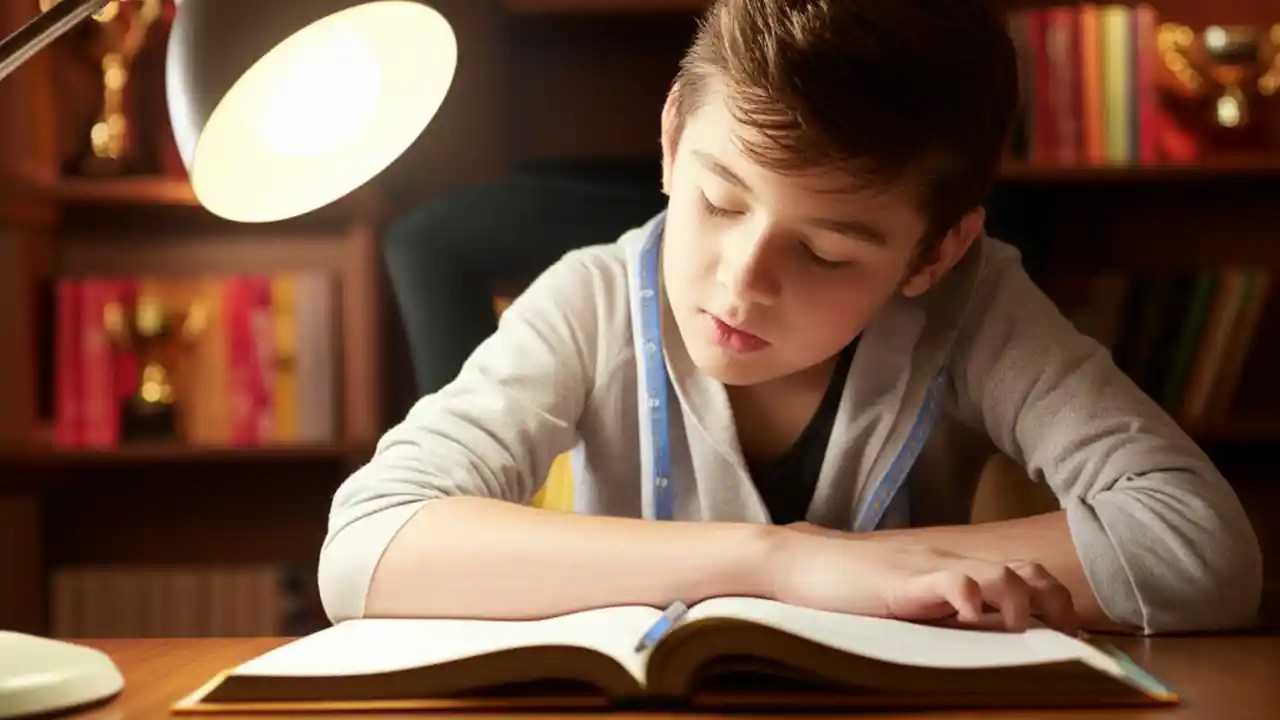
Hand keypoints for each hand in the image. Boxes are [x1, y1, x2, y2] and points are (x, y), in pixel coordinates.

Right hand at [765, 526, 1078, 634]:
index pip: (1026, 575)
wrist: (801, 564)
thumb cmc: (851, 590)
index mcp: (957, 570)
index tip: (1074, 640)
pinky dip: (973, 598)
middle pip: (1030, 573)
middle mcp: (953, 563)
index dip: (1058, 605)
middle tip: (1066, 642)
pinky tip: (972, 618)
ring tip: (1021, 633)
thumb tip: (984, 637)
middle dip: (1059, 607)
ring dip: (1024, 604)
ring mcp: (929, 569)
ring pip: (1004, 575)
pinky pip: (954, 581)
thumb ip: (945, 612)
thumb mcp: (909, 601)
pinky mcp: (903, 580)